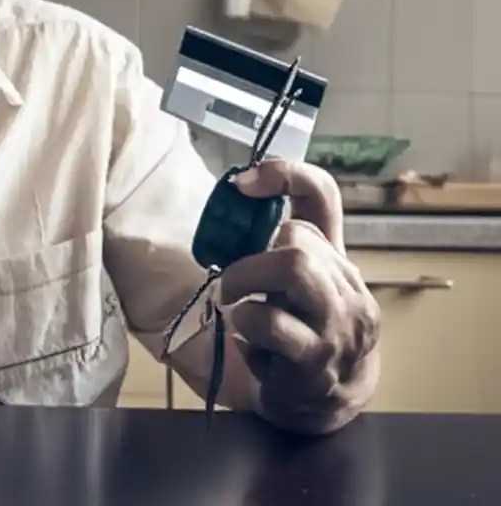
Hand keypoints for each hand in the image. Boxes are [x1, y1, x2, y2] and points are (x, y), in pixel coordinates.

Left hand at [219, 159, 380, 433]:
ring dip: (244, 281)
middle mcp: (345, 284)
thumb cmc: (300, 332)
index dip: (285, 175)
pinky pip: (271, 323)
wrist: (328, 401)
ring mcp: (338, 321)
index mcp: (333, 257)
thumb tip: (229, 212)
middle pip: (298, 236)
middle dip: (250, 257)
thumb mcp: (290, 286)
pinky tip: (248, 341)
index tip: (242, 183)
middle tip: (232, 283)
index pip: (323, 195)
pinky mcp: (318, 357)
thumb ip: (271, 250)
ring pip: (292, 267)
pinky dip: (245, 325)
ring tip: (234, 302)